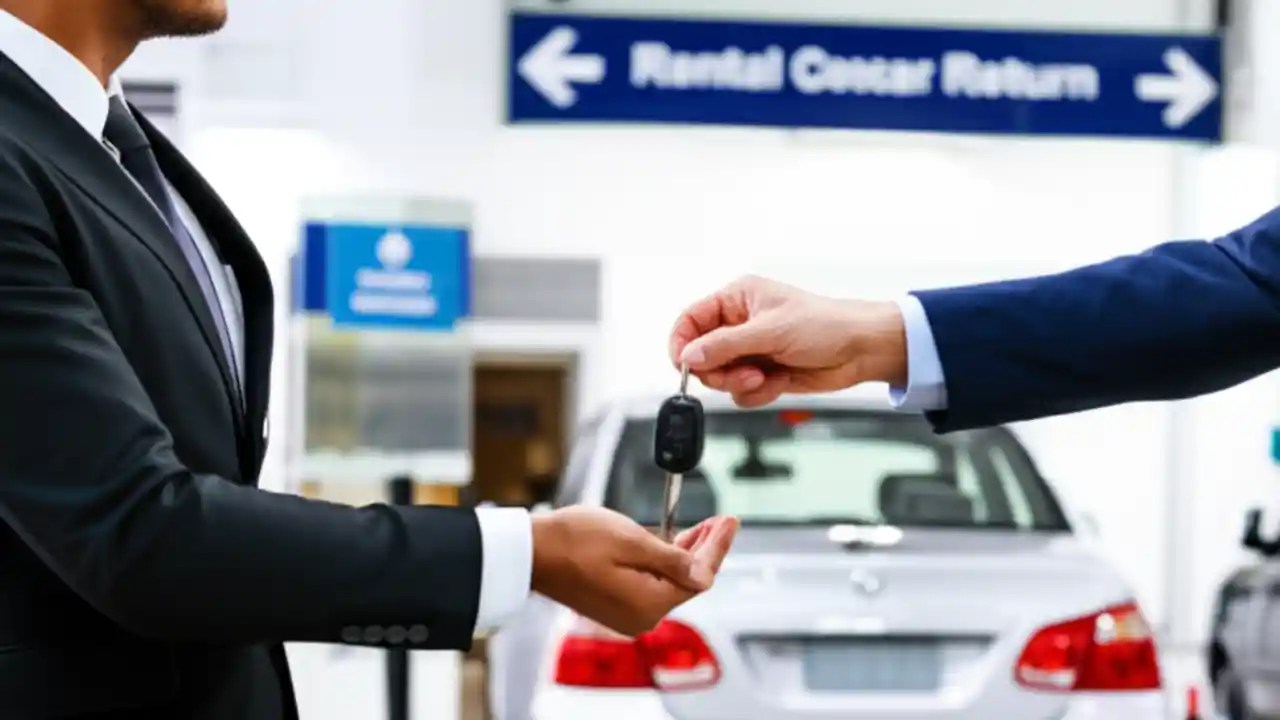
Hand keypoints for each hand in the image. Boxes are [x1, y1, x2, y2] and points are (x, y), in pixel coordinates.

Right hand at [531, 507, 738, 636]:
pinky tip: (670, 543)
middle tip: (720, 521)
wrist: (531, 552)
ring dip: (685, 554)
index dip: (717, 546)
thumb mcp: (631, 540)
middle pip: (686, 582)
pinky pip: (650, 585)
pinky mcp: (614, 606)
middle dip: (705, 549)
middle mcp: (640, 616)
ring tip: (701, 527)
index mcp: (649, 603)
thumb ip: (673, 559)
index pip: (699, 576)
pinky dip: (663, 564)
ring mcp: (626, 614)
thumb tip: (706, 576)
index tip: (730, 521)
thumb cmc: (574, 540)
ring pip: (668, 583)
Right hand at [669, 275, 907, 406]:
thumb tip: (690, 356)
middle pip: (701, 355)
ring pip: (720, 378)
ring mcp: (750, 351)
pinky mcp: (762, 374)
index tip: (685, 366)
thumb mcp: (771, 331)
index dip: (682, 344)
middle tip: (743, 374)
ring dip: (740, 384)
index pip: (690, 320)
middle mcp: (739, 325)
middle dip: (719, 371)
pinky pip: (740, 393)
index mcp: (736, 300)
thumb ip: (725, 345)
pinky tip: (778, 382)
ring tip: (765, 378)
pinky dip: (757, 393)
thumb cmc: (825, 325)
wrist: (861, 350)